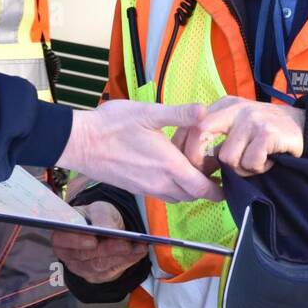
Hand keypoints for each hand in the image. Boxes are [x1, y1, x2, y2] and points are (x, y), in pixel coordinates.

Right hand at [52, 201, 147, 284]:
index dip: (76, 241)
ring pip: (101, 265)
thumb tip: (107, 230)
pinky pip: (111, 272)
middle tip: (126, 243)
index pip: (62, 239)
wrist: (105, 227)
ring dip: (121, 256)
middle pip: (86, 255)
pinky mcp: (95, 276)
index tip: (93, 240)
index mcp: (61, 233)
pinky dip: (127, 261)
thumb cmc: (97, 216)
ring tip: (139, 246)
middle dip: (109, 249)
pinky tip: (139, 252)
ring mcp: (80, 268)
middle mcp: (68, 254)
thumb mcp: (99, 209)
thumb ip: (101, 217)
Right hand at [57, 100, 222, 202]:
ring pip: (177, 196)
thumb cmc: (112, 125)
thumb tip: (205, 111)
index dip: (219, 189)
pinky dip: (172, 186)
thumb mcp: (148, 112)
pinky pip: (162, 193)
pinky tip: (168, 167)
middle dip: (206, 187)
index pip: (202, 189)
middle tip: (213, 169)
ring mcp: (146, 188)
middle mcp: (160, 183)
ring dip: (188, 188)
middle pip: (192, 195)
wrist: (79, 143)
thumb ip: (179, 114)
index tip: (228, 180)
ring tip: (193, 168)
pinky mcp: (135, 188)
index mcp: (169, 166)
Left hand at [177, 97, 304, 176]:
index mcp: (224, 105)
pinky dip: (258, 168)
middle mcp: (235, 108)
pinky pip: (250, 163)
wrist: (304, 127)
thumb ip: (215, 137)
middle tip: (212, 175)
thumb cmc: (264, 132)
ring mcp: (252, 119)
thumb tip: (191, 163)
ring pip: (227, 157)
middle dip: (200, 160)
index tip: (187, 168)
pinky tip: (267, 160)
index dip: (184, 148)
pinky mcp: (268, 133)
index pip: (191, 123)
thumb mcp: (237, 126)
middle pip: (200, 132)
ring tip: (254, 161)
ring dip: (240, 168)